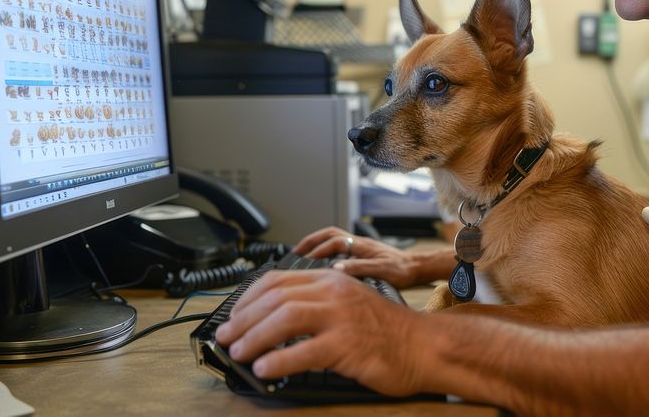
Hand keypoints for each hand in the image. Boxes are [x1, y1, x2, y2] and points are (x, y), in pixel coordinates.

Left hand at [215, 269, 425, 396]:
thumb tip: (269, 319)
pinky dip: (278, 361)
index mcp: (331, 278)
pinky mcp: (348, 345)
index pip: (277, 280)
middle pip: (276, 298)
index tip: (233, 317)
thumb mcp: (346, 303)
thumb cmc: (384, 330)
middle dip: (244, 320)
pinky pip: (304, 351)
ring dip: (254, 337)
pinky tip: (265, 369)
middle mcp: (334, 291)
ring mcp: (341, 317)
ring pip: (285, 318)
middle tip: (226, 338)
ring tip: (239, 353)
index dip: (248, 299)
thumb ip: (314, 303)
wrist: (422, 345)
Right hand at [292, 226, 424, 287]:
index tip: (304, 260)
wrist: (417, 268)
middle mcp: (359, 243)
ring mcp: (360, 247)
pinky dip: (326, 250)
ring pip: (334, 239)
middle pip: (330, 234)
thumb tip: (336, 269)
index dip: (317, 250)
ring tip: (303, 254)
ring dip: (317, 243)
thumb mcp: (381, 272)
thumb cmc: (403, 271)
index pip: (333, 243)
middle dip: (311, 241)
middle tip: (295, 251)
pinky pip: (339, 246)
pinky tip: (322, 261)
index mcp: (362, 245)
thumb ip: (359, 269)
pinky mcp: (362, 253)